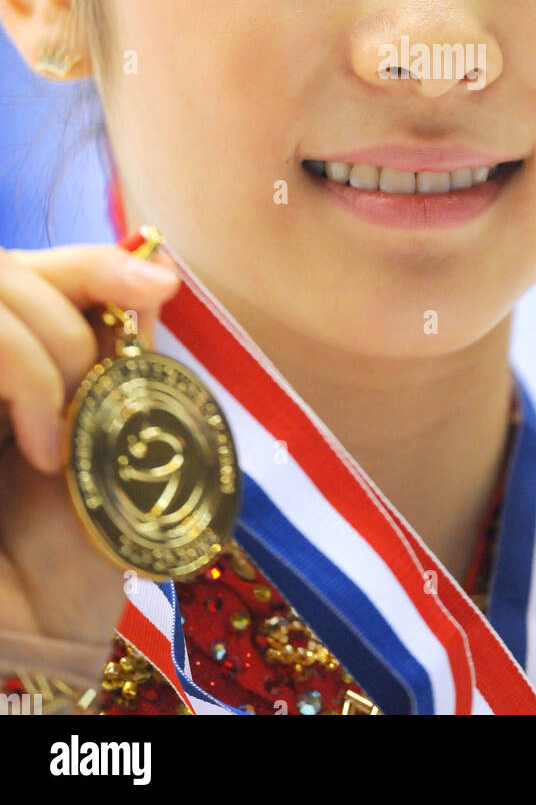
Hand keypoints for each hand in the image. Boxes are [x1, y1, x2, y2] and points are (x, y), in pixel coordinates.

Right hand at [0, 242, 179, 645]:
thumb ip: (121, 360)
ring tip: (65, 436)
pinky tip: (43, 451)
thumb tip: (156, 274)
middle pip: (11, 270)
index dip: (97, 262)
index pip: (42, 270)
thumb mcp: (108, 444)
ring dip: (49, 355)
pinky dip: (29, 378)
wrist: (24, 634)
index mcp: (9, 356)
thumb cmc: (61, 554)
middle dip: (73, 315)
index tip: (161, 281)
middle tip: (102, 389)